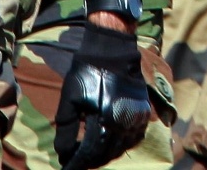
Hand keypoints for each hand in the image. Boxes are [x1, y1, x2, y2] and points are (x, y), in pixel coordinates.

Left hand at [54, 21, 152, 169]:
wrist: (112, 49)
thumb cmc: (87, 72)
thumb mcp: (70, 98)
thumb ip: (67, 128)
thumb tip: (63, 153)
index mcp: (104, 119)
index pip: (90, 152)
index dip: (78, 163)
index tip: (68, 167)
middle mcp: (123, 122)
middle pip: (107, 153)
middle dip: (91, 161)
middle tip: (79, 161)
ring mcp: (136, 118)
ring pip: (122, 148)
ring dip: (107, 154)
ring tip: (93, 154)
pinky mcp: (142, 111)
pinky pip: (135, 137)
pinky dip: (124, 145)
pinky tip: (113, 143)